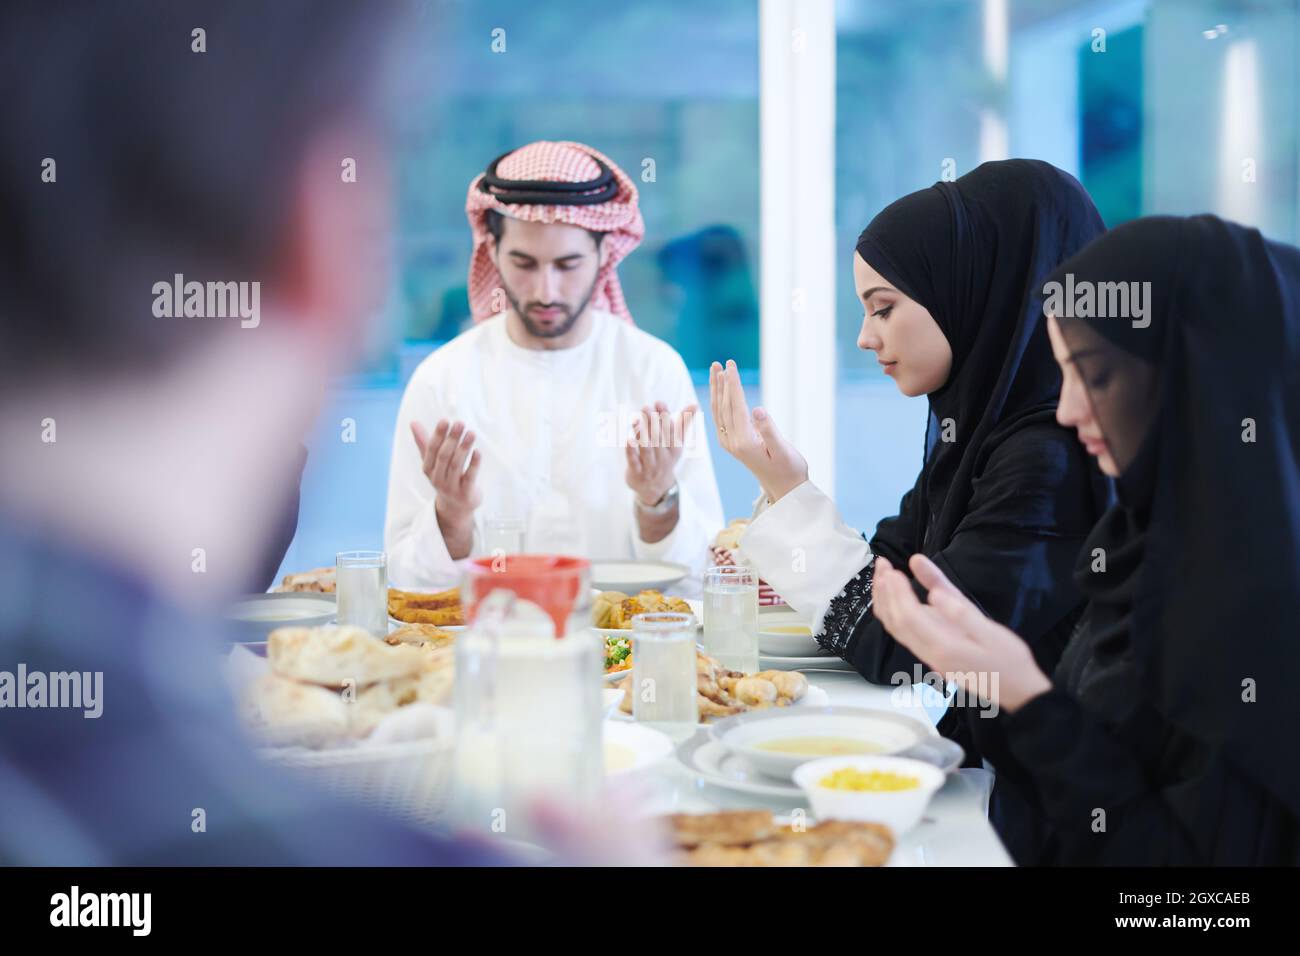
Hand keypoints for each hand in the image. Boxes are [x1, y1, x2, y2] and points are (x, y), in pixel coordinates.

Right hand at [412, 419, 481, 525]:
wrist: (455, 507)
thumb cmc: (444, 477)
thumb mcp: (432, 462)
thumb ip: (424, 442)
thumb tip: (413, 422)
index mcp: (428, 468)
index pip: (431, 449)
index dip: (438, 435)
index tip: (445, 420)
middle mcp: (437, 478)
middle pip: (444, 456)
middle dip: (452, 439)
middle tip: (460, 423)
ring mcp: (451, 487)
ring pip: (456, 465)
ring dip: (463, 448)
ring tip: (471, 433)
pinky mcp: (465, 493)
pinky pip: (470, 477)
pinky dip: (474, 464)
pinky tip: (478, 451)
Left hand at [625, 401, 695, 505]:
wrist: (656, 489)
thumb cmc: (664, 458)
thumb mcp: (676, 443)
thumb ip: (683, 423)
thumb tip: (695, 404)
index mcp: (674, 448)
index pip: (671, 430)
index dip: (665, 416)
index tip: (659, 402)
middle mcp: (664, 457)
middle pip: (658, 438)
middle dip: (652, 422)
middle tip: (646, 407)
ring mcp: (650, 466)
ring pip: (647, 449)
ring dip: (642, 434)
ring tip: (637, 420)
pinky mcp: (637, 473)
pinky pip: (634, 461)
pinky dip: (631, 451)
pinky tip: (628, 439)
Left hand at [708, 359, 807, 501]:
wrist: (784, 488)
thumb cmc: (789, 468)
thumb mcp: (783, 450)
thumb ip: (769, 430)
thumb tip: (757, 409)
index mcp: (743, 441)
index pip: (735, 406)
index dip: (732, 384)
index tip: (730, 365)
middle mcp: (732, 442)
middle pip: (723, 406)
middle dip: (721, 383)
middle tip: (719, 363)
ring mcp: (729, 443)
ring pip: (719, 411)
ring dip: (717, 390)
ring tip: (716, 371)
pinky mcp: (732, 443)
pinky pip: (721, 418)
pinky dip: (720, 401)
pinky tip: (720, 391)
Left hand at [871, 554, 1052, 712]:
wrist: (1017, 692)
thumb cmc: (1009, 660)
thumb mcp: (991, 632)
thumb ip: (961, 612)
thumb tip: (934, 594)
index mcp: (944, 647)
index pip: (909, 617)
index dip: (898, 592)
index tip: (894, 570)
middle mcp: (930, 654)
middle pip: (895, 621)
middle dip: (885, 591)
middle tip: (883, 563)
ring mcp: (928, 656)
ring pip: (895, 628)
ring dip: (885, 601)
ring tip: (882, 575)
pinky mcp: (931, 654)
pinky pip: (903, 633)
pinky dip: (893, 612)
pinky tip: (895, 596)